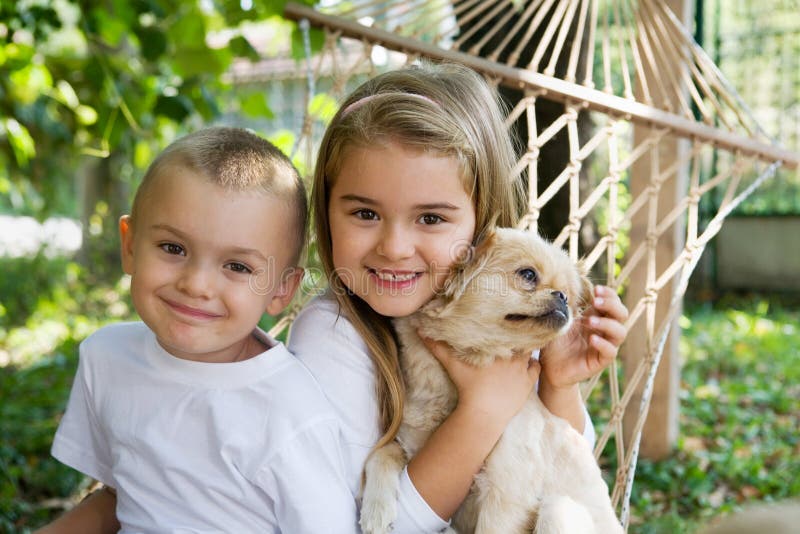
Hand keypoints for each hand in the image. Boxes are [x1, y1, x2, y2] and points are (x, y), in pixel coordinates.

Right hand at [420, 334, 539, 422]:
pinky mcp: (528, 384)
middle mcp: (512, 356)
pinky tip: (527, 363)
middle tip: (513, 333)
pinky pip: (537, 368)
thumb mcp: (452, 365)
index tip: (504, 322)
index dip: (508, 324)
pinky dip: (533, 364)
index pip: (507, 329)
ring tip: (520, 347)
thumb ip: (437, 347)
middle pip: (520, 339)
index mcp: (496, 348)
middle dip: (518, 335)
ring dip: (526, 349)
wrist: (483, 414)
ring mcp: (522, 370)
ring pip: (530, 352)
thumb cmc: (467, 388)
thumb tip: (420, 330)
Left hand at [539, 285, 627, 389]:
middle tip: (595, 301)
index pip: (613, 301)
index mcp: (596, 316)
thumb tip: (567, 283)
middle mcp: (604, 330)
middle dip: (612, 305)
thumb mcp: (560, 319)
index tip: (596, 289)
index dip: (609, 294)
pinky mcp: (601, 361)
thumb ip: (567, 304)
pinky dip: (604, 344)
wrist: (549, 367)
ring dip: (608, 323)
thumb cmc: (555, 341)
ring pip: (620, 332)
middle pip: (622, 314)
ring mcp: (605, 345)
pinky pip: (611, 352)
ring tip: (590, 321)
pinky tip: (592, 339)